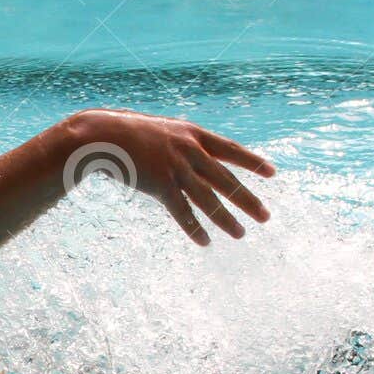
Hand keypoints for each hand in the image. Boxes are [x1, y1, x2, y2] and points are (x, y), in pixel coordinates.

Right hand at [61, 108, 274, 243]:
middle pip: (225, 180)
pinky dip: (194, 228)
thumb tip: (190, 156)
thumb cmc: (124, 131)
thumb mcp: (159, 131)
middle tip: (266, 217)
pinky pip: (182, 211)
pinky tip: (205, 242)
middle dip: (248, 199)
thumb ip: (177, 143)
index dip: (253, 162)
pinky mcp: (160, 185)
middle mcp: (189, 150)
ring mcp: (176, 168)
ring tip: (241, 235)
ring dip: (226, 219)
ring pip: (208, 199)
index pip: (231, 149)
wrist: (100, 134)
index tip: (273, 173)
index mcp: (191, 133)